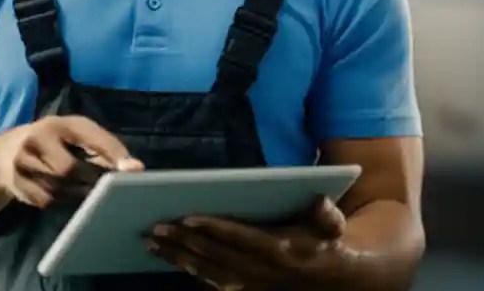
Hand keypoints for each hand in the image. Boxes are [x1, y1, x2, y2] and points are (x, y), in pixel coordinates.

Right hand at [0, 116, 143, 208]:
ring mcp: (22, 162)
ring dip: (78, 194)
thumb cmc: (52, 144)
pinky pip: (48, 200)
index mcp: (57, 123)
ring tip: (89, 193)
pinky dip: (62, 201)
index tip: (135, 169)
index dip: (113, 152)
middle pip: (69, 168)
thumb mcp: (71, 136)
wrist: (2, 156)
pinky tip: (66, 196)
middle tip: (110, 189)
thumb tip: (135, 168)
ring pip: (59, 188)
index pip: (89, 135)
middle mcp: (37, 138)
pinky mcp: (17, 184)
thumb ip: (101, 147)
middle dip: (92, 181)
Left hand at [146, 197, 352, 290]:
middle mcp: (257, 270)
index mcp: (276, 249)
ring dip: (176, 256)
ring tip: (151, 241)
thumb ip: (329, 216)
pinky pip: (208, 279)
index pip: (239, 237)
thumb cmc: (324, 245)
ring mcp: (247, 284)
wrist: (328, 283)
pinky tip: (166, 255)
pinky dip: (185, 268)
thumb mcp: (332, 229)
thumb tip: (320, 201)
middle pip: (213, 254)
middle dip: (183, 241)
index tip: (187, 217)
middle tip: (156, 226)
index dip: (212, 227)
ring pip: (205, 269)